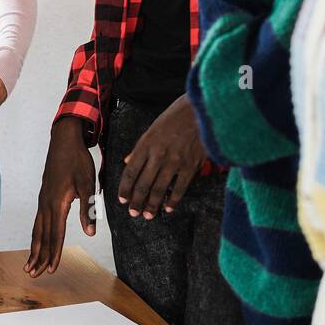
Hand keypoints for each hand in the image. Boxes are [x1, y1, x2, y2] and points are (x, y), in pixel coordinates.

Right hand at [24, 117, 96, 276]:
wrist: (63, 141)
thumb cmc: (78, 161)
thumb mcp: (87, 184)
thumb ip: (88, 209)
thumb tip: (90, 233)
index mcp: (58, 203)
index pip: (56, 234)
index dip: (54, 253)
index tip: (51, 270)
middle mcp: (46, 204)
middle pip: (42, 236)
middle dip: (38, 256)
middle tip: (33, 275)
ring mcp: (42, 200)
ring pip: (37, 229)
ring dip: (34, 248)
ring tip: (29, 264)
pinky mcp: (43, 196)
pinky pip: (37, 220)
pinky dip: (36, 234)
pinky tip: (36, 240)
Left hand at [118, 94, 204, 218]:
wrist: (202, 109)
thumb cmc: (177, 116)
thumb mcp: (153, 127)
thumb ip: (140, 146)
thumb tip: (128, 160)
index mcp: (146, 144)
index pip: (130, 171)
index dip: (125, 188)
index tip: (122, 199)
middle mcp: (158, 154)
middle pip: (143, 184)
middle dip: (136, 201)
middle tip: (133, 213)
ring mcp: (174, 161)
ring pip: (159, 189)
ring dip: (152, 205)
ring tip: (147, 215)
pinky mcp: (190, 166)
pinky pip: (179, 188)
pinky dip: (173, 201)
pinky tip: (168, 208)